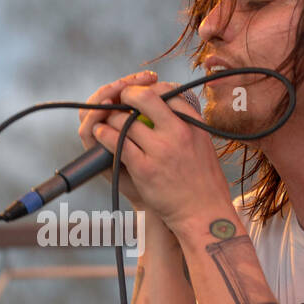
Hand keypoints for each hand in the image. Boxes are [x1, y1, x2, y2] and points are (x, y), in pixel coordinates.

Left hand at [87, 80, 231, 231]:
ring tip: (107, 120)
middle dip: (127, 95)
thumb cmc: (203, 182)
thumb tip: (166, 105)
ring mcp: (160, 150)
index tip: (140, 95)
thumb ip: (186, 125)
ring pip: (125, 121)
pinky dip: (104, 135)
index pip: (169, 93)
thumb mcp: (203, 144)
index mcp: (193, 125)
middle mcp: (178, 133)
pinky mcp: (144, 168)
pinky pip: (117, 143)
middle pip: (145, 98)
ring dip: (111, 118)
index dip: (150, 89)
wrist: (202, 213)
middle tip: (119, 99)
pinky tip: (100, 133)